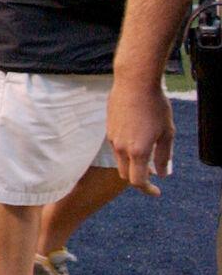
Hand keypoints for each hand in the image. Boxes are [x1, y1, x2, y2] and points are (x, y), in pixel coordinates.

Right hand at [106, 81, 174, 195]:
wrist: (134, 83)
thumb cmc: (155, 106)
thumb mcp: (167, 133)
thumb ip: (164, 156)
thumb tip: (163, 174)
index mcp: (137, 151)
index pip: (137, 181)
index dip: (147, 190)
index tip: (157, 192)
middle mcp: (121, 147)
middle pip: (125, 174)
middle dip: (138, 178)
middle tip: (153, 175)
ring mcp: (112, 137)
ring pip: (119, 160)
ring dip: (132, 163)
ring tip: (146, 154)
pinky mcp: (108, 127)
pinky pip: (116, 146)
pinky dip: (126, 151)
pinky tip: (137, 138)